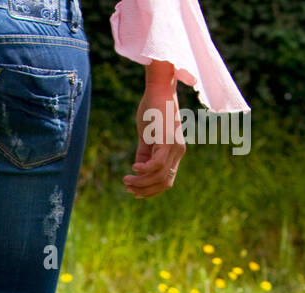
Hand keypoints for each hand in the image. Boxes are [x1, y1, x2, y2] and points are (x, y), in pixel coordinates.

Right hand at [124, 69, 184, 198]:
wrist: (159, 88)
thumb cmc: (153, 109)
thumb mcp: (147, 135)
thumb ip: (144, 153)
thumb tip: (138, 170)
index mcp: (175, 152)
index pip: (166, 181)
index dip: (150, 191)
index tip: (134, 191)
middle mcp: (178, 152)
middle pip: (163, 183)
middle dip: (144, 190)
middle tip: (128, 188)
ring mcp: (174, 147)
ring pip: (158, 176)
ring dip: (140, 182)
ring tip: (126, 180)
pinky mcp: (168, 140)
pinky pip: (156, 164)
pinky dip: (144, 170)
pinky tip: (133, 167)